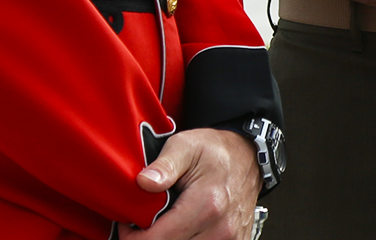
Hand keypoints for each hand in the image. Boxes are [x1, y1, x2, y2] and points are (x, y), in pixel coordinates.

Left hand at [122, 128, 259, 239]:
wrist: (247, 157)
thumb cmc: (216, 151)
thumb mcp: (186, 145)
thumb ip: (164, 164)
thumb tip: (144, 182)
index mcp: (206, 205)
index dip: (134, 237)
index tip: (128, 225)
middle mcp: (221, 229)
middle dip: (151, 239)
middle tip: (144, 224)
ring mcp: (230, 239)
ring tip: (165, 225)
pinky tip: (182, 230)